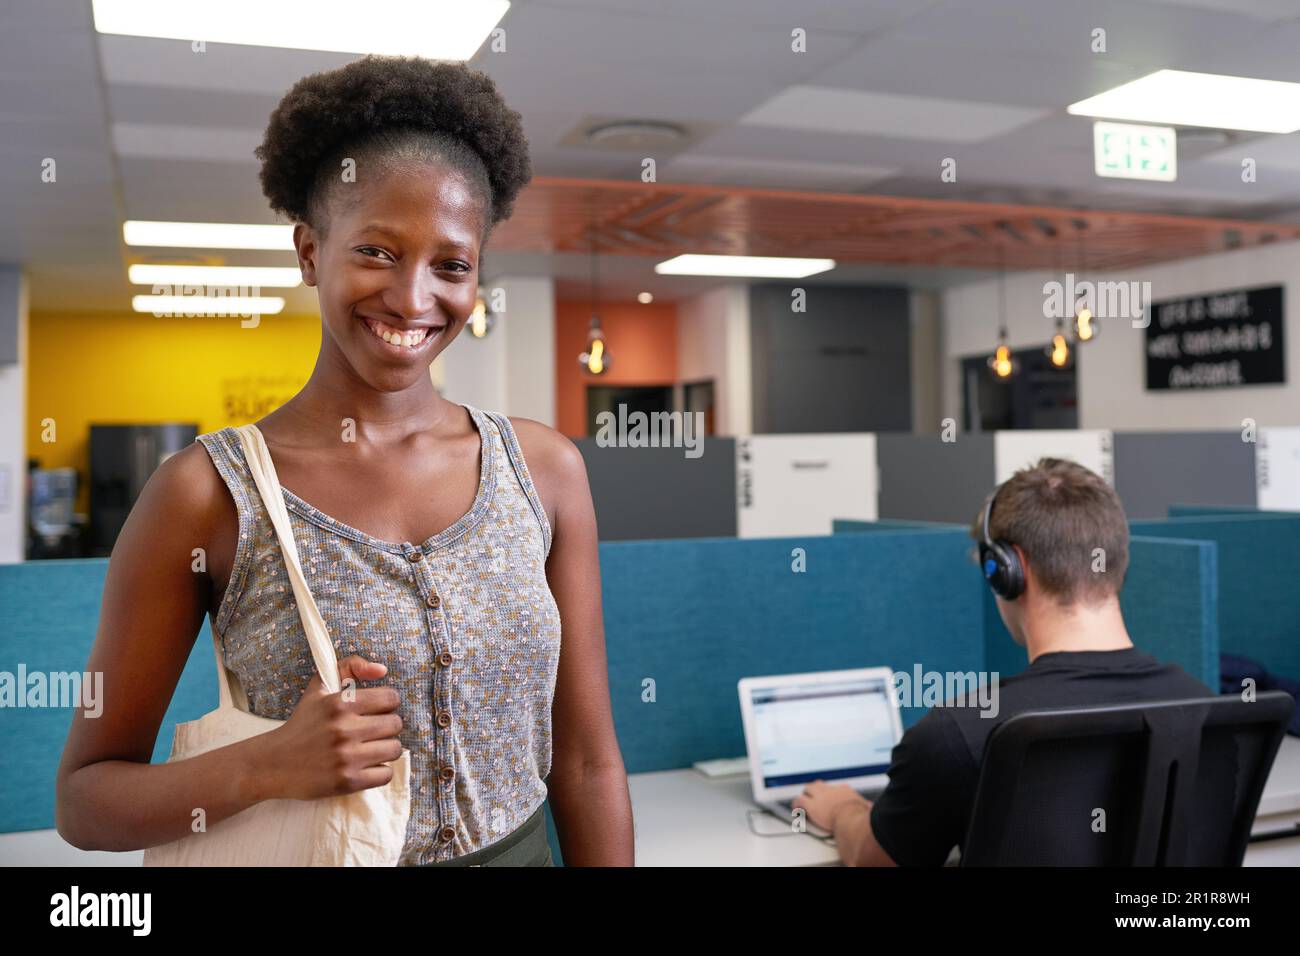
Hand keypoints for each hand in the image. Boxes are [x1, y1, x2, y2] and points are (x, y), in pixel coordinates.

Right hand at [253, 656, 404, 800]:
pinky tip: (365, 767)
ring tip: (369, 749)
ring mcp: (346, 757)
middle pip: (395, 724)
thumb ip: (350, 667)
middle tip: (371, 732)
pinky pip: (385, 774)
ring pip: (394, 749)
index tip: (376, 711)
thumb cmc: (302, 723)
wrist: (273, 763)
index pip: (391, 698)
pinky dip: (380, 772)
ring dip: (385, 749)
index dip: (387, 704)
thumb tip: (382, 670)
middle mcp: (344, 729)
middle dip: (387, 727)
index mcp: (340, 703)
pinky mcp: (347, 781)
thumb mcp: (319, 687)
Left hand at [790, 780, 870, 832]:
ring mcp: (819, 796)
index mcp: (844, 790)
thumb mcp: (866, 807)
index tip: (832, 800)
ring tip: (803, 801)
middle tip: (813, 797)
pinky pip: (799, 800)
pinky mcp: (811, 805)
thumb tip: (871, 807)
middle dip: (815, 790)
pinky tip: (795, 809)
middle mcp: (830, 790)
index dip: (832, 794)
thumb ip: (867, 806)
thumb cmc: (859, 815)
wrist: (851, 817)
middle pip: (819, 785)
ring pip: (808, 789)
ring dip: (806, 795)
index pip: (836, 788)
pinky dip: (796, 804)